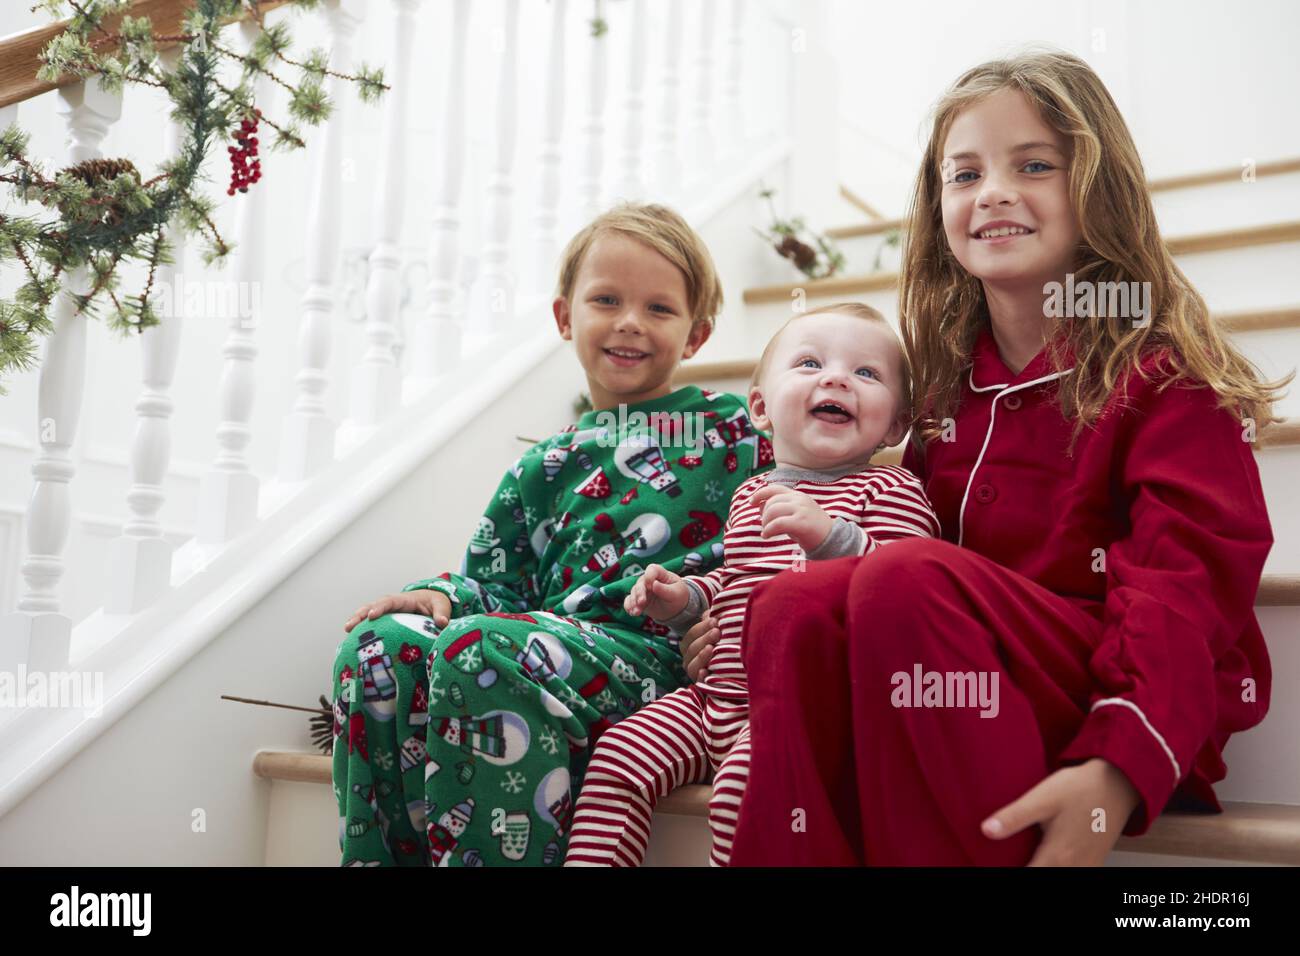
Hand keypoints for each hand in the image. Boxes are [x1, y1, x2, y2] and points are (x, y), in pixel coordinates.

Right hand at [344, 590, 451, 632]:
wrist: (432, 602)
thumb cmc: (435, 603)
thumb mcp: (441, 606)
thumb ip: (441, 613)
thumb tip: (443, 623)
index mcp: (404, 600)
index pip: (390, 602)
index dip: (380, 608)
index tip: (372, 616)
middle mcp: (392, 604)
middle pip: (373, 607)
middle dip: (361, 615)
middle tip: (349, 626)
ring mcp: (387, 612)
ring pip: (368, 614)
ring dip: (357, 621)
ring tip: (346, 631)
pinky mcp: (385, 620)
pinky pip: (372, 623)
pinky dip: (362, 629)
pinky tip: (354, 640)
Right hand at [623, 563, 690, 621]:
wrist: (676, 609)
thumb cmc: (678, 596)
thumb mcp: (676, 594)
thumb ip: (665, 589)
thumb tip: (654, 584)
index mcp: (660, 574)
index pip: (652, 569)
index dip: (649, 576)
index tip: (650, 586)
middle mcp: (649, 580)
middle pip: (640, 582)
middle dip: (640, 592)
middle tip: (642, 602)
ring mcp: (642, 590)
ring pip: (633, 592)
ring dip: (634, 602)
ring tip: (637, 612)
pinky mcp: (638, 599)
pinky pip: (629, 601)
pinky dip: (629, 606)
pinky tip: (632, 613)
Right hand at [680, 613, 721, 681]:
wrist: (734, 672)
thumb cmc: (724, 645)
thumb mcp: (718, 632)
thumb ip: (713, 622)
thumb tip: (714, 613)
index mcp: (691, 645)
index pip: (691, 635)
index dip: (702, 627)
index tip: (715, 621)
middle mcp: (689, 660)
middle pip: (691, 649)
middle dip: (704, 639)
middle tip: (717, 632)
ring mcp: (695, 673)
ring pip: (692, 666)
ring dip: (701, 656)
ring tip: (711, 648)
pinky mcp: (703, 685)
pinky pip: (699, 683)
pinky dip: (701, 677)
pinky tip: (705, 671)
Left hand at [749, 484, 833, 552]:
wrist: (832, 539)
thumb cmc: (810, 528)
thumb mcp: (795, 513)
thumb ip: (781, 507)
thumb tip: (759, 505)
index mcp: (797, 495)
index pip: (775, 488)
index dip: (760, 493)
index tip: (751, 502)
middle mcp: (799, 499)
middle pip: (771, 502)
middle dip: (763, 515)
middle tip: (765, 527)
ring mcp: (801, 510)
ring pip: (772, 511)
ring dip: (765, 523)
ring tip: (766, 532)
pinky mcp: (802, 522)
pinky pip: (778, 523)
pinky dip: (768, 530)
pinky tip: (767, 536)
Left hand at [981, 758, 1141, 865]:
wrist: (1118, 782)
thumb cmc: (1080, 788)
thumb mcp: (1041, 798)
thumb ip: (1014, 817)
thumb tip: (986, 830)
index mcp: (1057, 855)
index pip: (1028, 877)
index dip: (1011, 871)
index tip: (994, 865)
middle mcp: (1073, 866)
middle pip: (1043, 879)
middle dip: (1027, 870)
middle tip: (1009, 861)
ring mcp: (1087, 865)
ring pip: (1059, 879)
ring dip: (1041, 869)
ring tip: (1027, 859)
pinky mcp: (1095, 860)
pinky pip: (1074, 872)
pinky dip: (1057, 868)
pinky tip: (1048, 859)